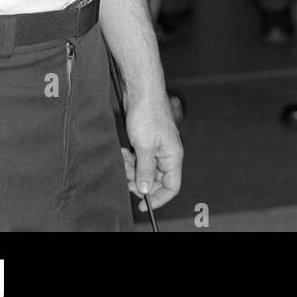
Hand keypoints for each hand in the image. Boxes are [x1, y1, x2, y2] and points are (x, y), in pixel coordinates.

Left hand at [122, 96, 182, 211]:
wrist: (141, 92)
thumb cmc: (148, 114)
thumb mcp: (144, 146)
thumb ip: (145, 170)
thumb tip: (145, 190)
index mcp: (173, 156)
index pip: (171, 186)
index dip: (158, 198)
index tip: (142, 204)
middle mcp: (167, 154)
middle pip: (155, 180)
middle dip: (139, 181)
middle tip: (126, 177)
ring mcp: (157, 148)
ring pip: (145, 170)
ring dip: (131, 169)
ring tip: (123, 157)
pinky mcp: (147, 142)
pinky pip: (139, 160)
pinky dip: (130, 160)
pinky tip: (124, 151)